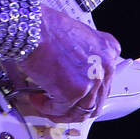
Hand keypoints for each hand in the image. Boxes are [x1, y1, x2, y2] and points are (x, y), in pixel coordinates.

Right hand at [2, 6, 120, 121]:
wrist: (32, 28)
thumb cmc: (47, 27)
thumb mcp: (76, 35)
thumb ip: (83, 56)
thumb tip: (74, 72)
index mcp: (107, 51)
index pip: (105, 82)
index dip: (88, 92)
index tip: (77, 94)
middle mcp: (104, 67)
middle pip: (95, 100)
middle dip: (75, 106)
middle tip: (59, 104)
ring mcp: (90, 81)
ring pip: (80, 111)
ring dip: (61, 111)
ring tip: (45, 103)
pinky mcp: (73, 92)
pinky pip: (60, 110)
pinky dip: (47, 108)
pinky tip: (37, 98)